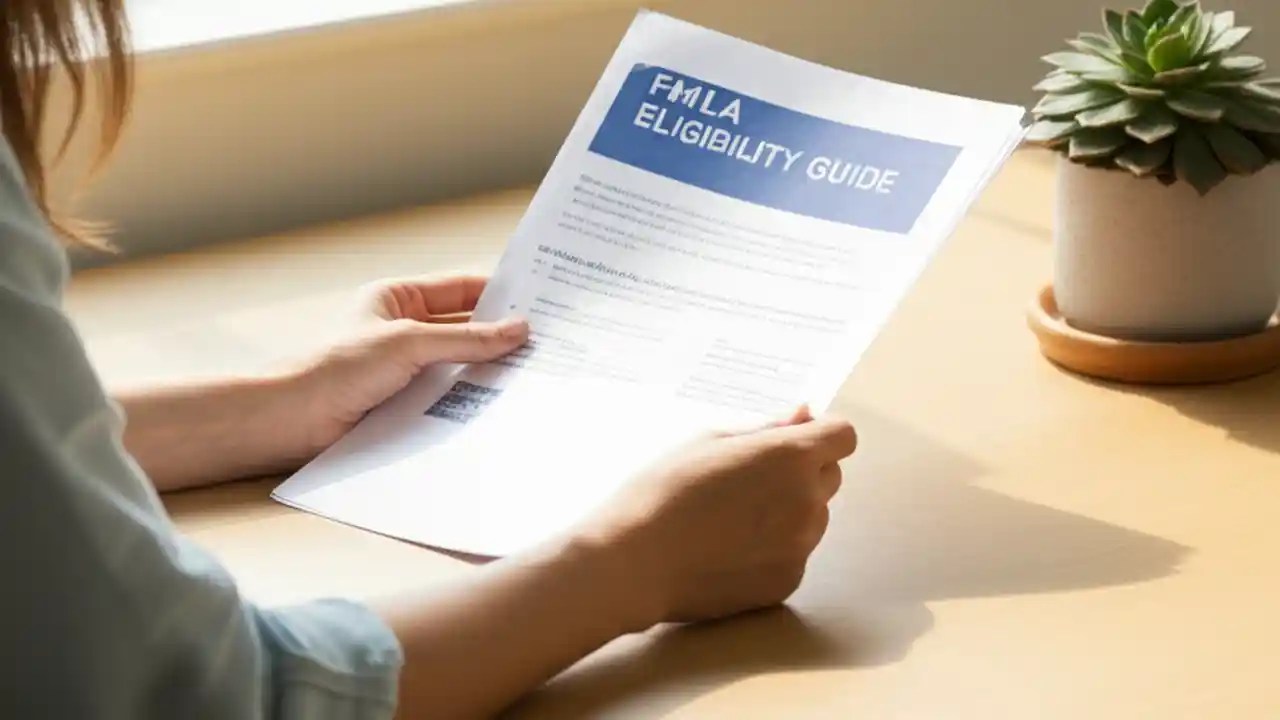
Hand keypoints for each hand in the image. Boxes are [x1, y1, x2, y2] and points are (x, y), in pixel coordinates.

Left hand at [290, 275, 527, 454]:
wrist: (293, 421)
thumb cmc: (335, 368)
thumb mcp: (408, 343)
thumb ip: (465, 338)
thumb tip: (517, 329)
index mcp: (398, 299)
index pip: (460, 289)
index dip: (498, 293)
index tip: (538, 302)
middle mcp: (404, 330)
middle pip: (464, 328)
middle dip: (499, 335)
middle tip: (545, 342)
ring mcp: (405, 368)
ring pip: (459, 364)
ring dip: (488, 370)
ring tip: (533, 373)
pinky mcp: (405, 402)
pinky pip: (448, 395)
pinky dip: (471, 398)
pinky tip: (500, 403)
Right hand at [578, 408, 856, 627]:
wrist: (636, 561)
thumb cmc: (664, 491)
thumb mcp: (710, 441)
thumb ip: (768, 427)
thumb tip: (805, 414)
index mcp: (791, 456)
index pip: (842, 436)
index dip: (818, 435)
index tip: (790, 441)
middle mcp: (807, 501)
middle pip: (830, 476)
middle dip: (802, 472)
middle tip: (748, 480)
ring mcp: (801, 547)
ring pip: (812, 518)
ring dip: (788, 512)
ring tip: (731, 520)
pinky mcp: (787, 583)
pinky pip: (793, 555)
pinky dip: (772, 550)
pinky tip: (728, 551)